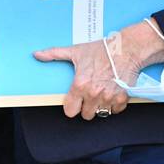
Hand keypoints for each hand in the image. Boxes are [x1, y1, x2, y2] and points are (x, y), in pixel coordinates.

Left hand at [33, 19, 163, 120]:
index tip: (75, 101)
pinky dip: (114, 105)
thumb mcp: (75, 51)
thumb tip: (37, 54)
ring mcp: (108, 97)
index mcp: (80, 84)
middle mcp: (93, 93)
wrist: (127, 48)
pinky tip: (112, 93)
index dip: (72, 107)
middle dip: (87, 107)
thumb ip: (54, 54)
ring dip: (100, 107)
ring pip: (100, 114)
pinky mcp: (122, 98)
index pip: (70, 111)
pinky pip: (115, 111)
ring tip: (101, 94)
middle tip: (89, 96)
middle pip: (85, 115)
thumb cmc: (102, 49)